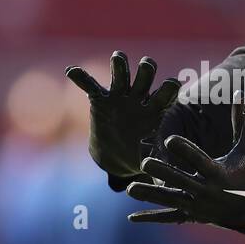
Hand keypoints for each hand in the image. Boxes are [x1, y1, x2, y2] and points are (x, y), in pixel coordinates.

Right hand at [65, 51, 180, 178]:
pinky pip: (90, 85)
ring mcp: (119, 96)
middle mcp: (139, 97)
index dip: (169, 88)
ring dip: (120, 65)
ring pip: (121, 74)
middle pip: (145, 77)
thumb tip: (169, 186)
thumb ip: (159, 166)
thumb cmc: (140, 153)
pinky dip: (81, 78)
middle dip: (147, 70)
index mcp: (156, 109)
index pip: (166, 93)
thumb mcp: (151, 159)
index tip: (173, 83)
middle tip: (147, 66)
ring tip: (119, 57)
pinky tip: (71, 71)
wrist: (118, 153)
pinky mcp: (100, 99)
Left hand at [125, 94, 244, 243]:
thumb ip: (240, 120)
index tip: (169, 139)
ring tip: (130, 188)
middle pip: (181, 181)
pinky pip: (169, 217)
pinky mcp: (193, 216)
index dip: (185, 150)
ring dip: (150, 195)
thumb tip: (238, 91)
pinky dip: (151, 217)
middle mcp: (208, 192)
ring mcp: (199, 206)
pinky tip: (131, 217)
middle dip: (163, 172)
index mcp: (220, 174)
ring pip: (171, 200)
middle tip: (144, 162)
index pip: (199, 160)